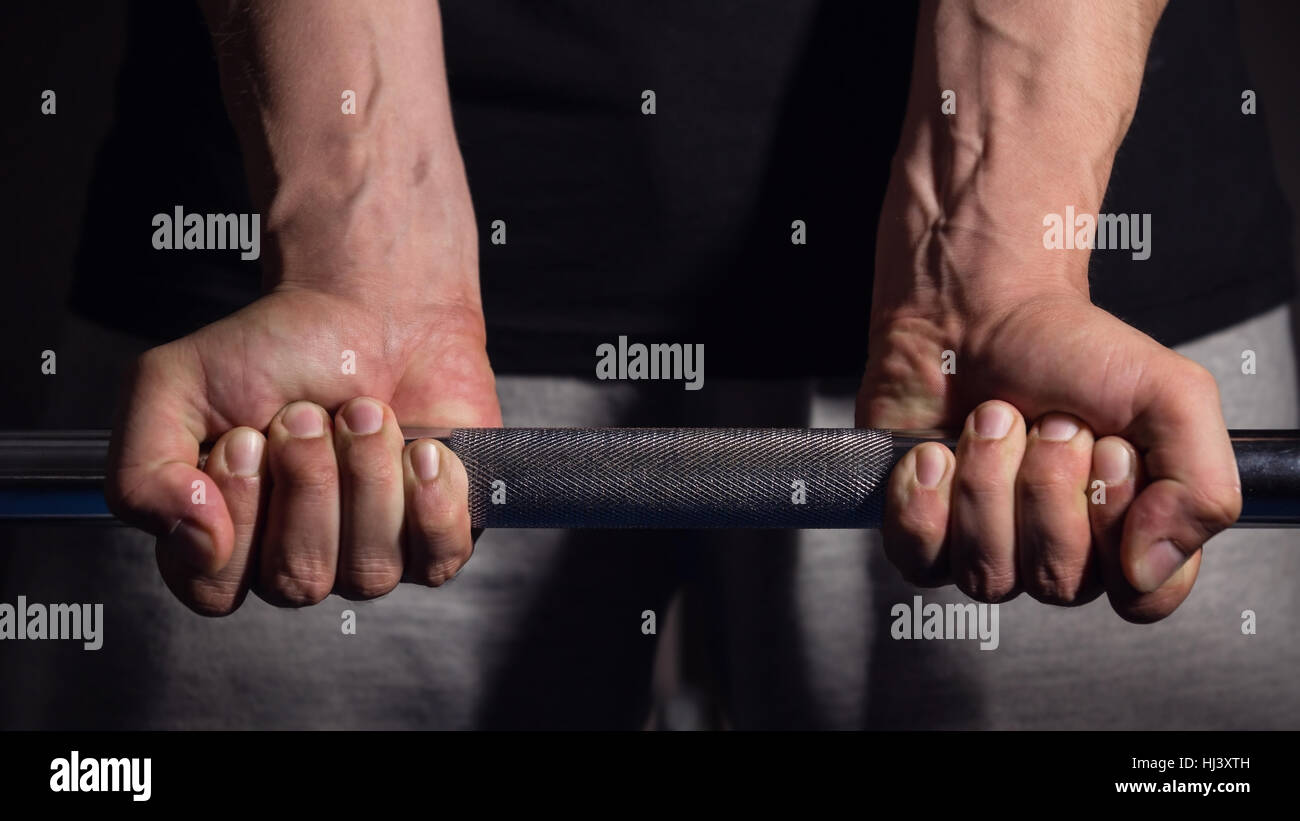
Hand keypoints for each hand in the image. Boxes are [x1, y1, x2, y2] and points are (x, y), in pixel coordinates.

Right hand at [107, 287, 500, 614]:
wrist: (371, 309)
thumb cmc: (275, 350)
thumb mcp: (174, 385)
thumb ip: (143, 473)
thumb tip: (197, 541)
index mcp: (221, 539)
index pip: (215, 585)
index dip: (239, 510)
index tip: (247, 436)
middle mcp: (294, 560)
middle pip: (299, 579)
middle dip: (309, 482)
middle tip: (309, 413)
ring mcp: (369, 556)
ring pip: (370, 572)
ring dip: (368, 476)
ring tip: (365, 411)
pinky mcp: (436, 539)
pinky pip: (439, 558)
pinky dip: (432, 498)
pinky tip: (421, 448)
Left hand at [858, 288, 1240, 621]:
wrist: (974, 310)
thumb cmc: (1068, 349)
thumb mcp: (1171, 396)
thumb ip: (1202, 488)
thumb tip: (1150, 570)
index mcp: (1130, 531)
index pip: (1141, 597)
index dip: (1119, 530)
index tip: (1110, 452)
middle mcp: (1061, 551)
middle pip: (1057, 582)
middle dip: (1048, 485)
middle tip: (1051, 421)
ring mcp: (989, 547)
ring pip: (988, 573)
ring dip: (988, 482)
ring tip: (993, 418)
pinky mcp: (925, 534)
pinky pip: (923, 560)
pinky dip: (928, 498)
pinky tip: (937, 450)